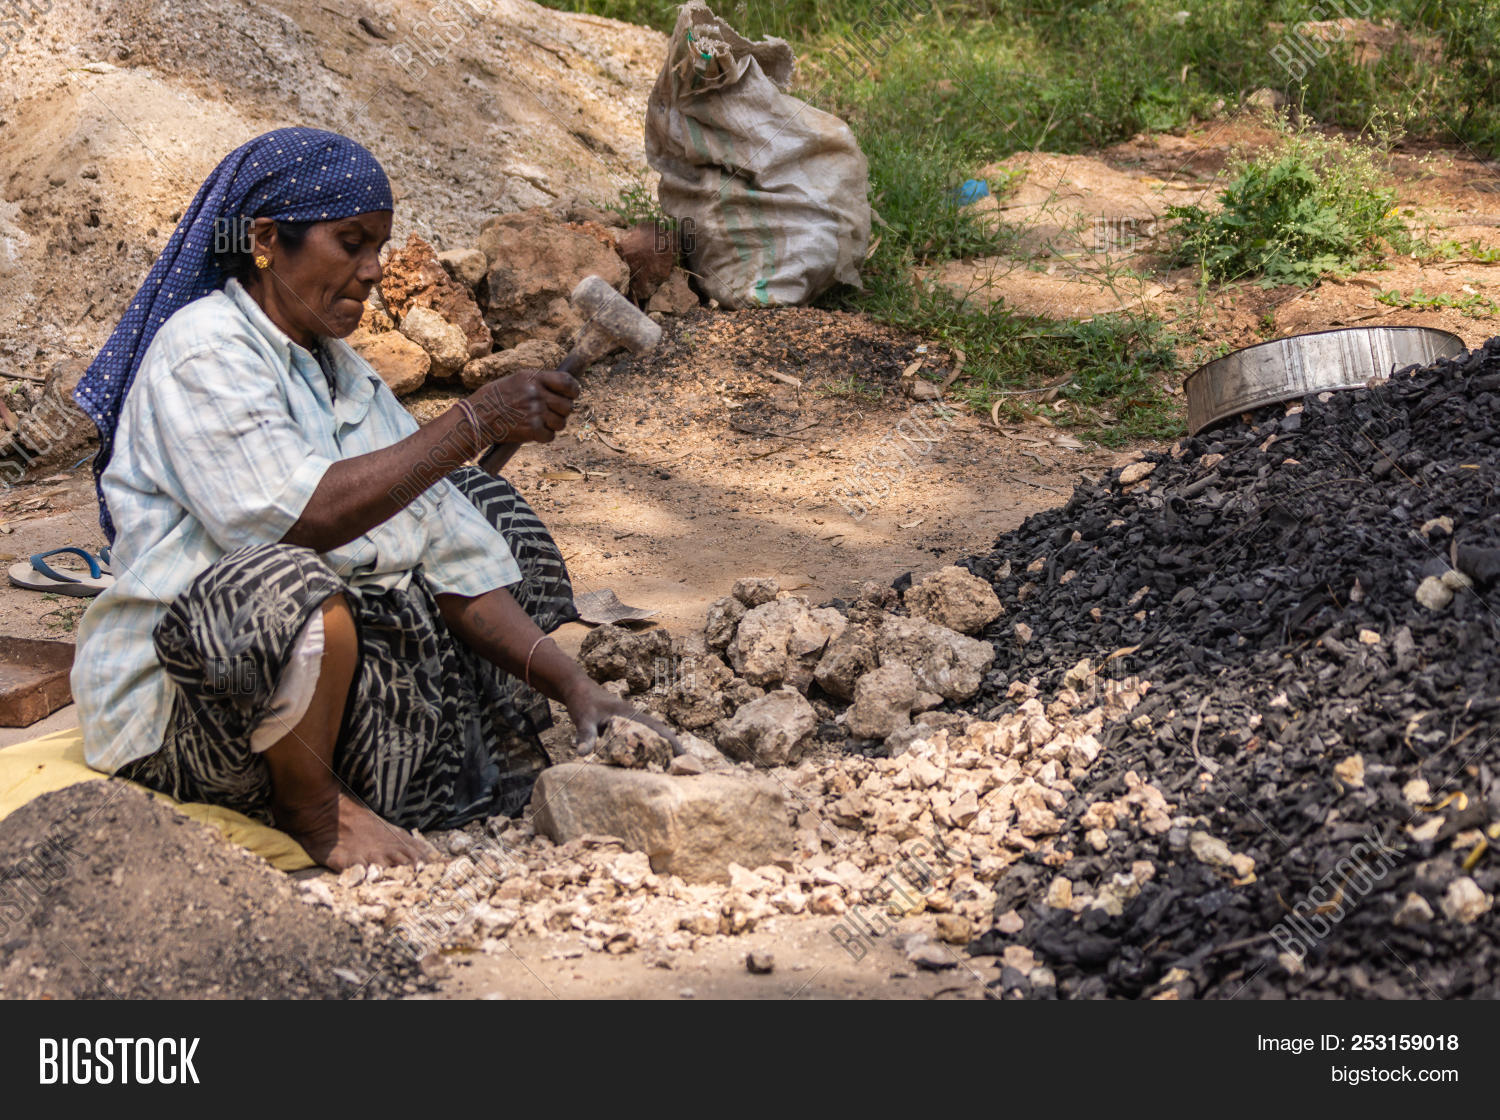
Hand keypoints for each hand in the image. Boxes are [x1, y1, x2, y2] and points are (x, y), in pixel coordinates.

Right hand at [470, 368, 579, 444]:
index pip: (567, 382)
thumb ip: (537, 383)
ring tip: (540, 423)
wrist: (476, 418)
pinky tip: (533, 433)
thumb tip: (561, 389)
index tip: (572, 395)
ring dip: (554, 425)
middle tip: (552, 414)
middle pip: (567, 406)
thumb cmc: (493, 399)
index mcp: (533, 378)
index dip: (574, 390)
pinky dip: (544, 437)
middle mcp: (536, 393)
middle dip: (562, 412)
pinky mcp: (532, 429)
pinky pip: (550, 436)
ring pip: (561, 422)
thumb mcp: (515, 381)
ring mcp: (535, 411)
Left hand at [563, 678, 684, 756]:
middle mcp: (635, 717)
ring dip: (665, 749)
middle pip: (662, 734)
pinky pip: (644, 737)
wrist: (576, 687)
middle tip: (686, 770)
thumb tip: (582, 754)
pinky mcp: (625, 725)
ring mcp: (631, 721)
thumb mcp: (583, 718)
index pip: (659, 730)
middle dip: (675, 749)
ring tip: (674, 768)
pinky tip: (651, 760)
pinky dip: (652, 747)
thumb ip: (585, 735)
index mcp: (631, 715)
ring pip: (654, 735)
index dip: (673, 743)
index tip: (685, 758)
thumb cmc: (582, 702)